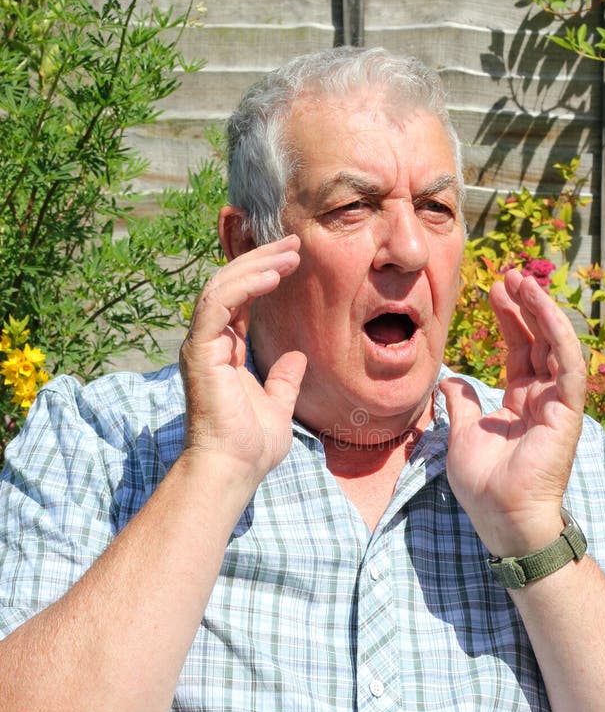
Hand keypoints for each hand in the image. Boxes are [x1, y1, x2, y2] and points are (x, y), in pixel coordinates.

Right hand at [179, 235, 306, 482]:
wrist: (233, 469)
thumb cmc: (251, 446)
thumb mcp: (278, 406)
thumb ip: (284, 380)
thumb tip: (298, 358)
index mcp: (225, 352)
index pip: (240, 300)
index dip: (264, 274)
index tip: (294, 258)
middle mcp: (209, 343)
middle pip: (231, 285)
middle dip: (262, 259)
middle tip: (294, 242)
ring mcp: (201, 345)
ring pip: (222, 286)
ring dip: (256, 264)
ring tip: (289, 252)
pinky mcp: (200, 351)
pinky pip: (218, 304)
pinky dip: (244, 285)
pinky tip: (273, 276)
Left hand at [441, 269, 585, 556]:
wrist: (499, 516)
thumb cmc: (483, 483)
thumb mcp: (463, 433)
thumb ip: (461, 403)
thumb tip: (449, 380)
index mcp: (520, 402)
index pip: (519, 350)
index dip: (509, 319)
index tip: (492, 291)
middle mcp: (542, 398)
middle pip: (537, 341)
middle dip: (523, 306)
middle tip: (506, 276)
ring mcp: (556, 404)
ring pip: (555, 345)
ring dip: (540, 310)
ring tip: (521, 280)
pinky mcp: (566, 412)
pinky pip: (566, 365)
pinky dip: (557, 334)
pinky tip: (541, 308)